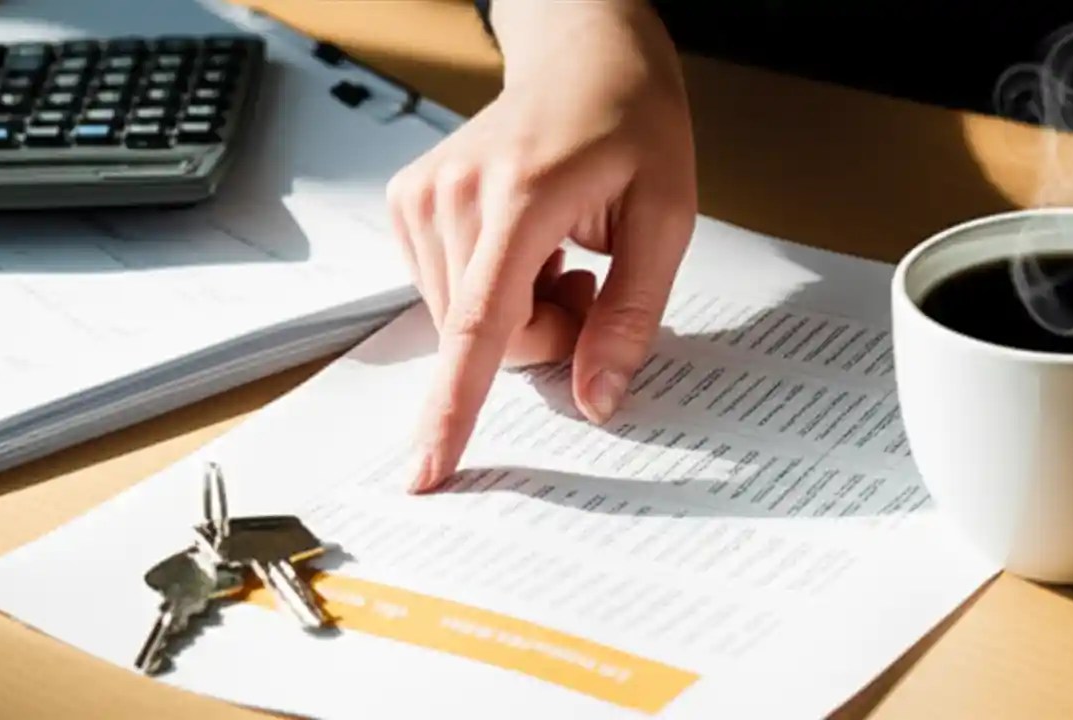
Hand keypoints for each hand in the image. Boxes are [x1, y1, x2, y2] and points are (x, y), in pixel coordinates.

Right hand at [386, 0, 696, 492]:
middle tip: (584, 283)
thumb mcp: (665, 218)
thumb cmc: (629, 122)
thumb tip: (596, 398)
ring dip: (518, 315)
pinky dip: (493, 294)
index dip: (455, 407)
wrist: (582, 59)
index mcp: (521, 194)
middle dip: (542, 336)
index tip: (428, 469)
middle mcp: (453, 194)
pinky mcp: (407, 205)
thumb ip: (630, 316)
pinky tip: (524, 247)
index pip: (481, 322)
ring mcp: (421, 198)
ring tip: (557, 254)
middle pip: (482, 338)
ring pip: (463, 325)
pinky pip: (448, 296)